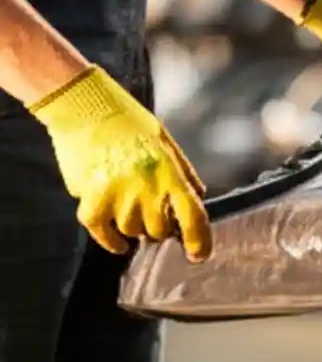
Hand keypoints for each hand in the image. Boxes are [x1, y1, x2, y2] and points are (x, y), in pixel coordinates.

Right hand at [28, 66, 211, 260]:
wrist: (82, 105)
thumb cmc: (127, 120)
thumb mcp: (166, 140)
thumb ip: (183, 171)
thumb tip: (199, 196)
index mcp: (169, 173)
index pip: (193, 216)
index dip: (200, 241)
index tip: (198, 255)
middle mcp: (146, 188)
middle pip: (160, 231)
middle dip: (161, 227)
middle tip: (154, 214)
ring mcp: (117, 195)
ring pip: (132, 232)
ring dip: (134, 227)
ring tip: (131, 210)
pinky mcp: (89, 198)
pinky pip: (102, 233)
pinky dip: (110, 240)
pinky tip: (117, 241)